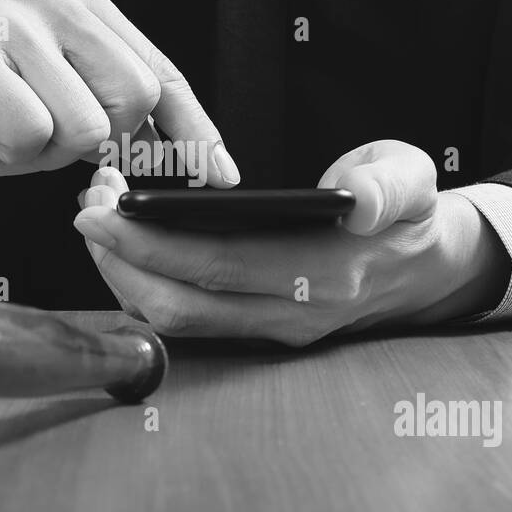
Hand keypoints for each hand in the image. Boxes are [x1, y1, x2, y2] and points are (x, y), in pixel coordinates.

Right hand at [0, 0, 239, 189]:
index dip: (194, 131)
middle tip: (46, 136)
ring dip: (47, 151)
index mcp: (84, 2)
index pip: (162, 72)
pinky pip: (33, 133)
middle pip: (134, 95)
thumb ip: (130, 121)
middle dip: (101, 139)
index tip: (219, 177)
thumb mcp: (71, 114)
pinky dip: (9, 152)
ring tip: (7, 128)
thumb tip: (204, 161)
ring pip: (86, 123)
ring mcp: (9, 20)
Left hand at [73, 141, 510, 345]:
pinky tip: (127, 243)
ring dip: (124, 274)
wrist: (424, 268)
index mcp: (324, 275)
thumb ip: (387, 186)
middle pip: (175, 306)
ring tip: (100, 219)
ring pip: (172, 320)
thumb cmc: (407, 212)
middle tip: (87, 208)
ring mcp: (269, 331)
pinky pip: (185, 318)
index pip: (217, 266)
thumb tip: (356, 199)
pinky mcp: (255, 331)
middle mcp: (289, 316)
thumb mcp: (412, 180)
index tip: (101, 209)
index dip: (149, 243)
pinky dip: (144, 283)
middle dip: (116, 260)